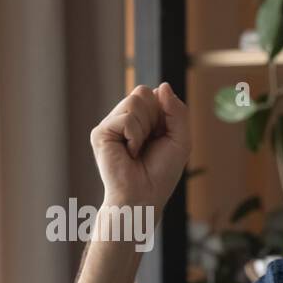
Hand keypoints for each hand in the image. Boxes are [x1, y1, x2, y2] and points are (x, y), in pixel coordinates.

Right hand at [90, 82, 191, 213]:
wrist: (144, 196)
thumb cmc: (161, 172)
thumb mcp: (181, 139)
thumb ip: (178, 112)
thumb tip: (163, 86)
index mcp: (143, 118)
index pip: (155, 94)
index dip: (165, 113)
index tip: (162, 136)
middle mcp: (125, 118)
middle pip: (144, 93)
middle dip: (155, 119)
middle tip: (149, 144)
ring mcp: (111, 124)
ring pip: (134, 101)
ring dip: (145, 128)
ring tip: (138, 148)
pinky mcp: (100, 132)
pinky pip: (125, 118)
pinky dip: (135, 135)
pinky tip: (129, 151)